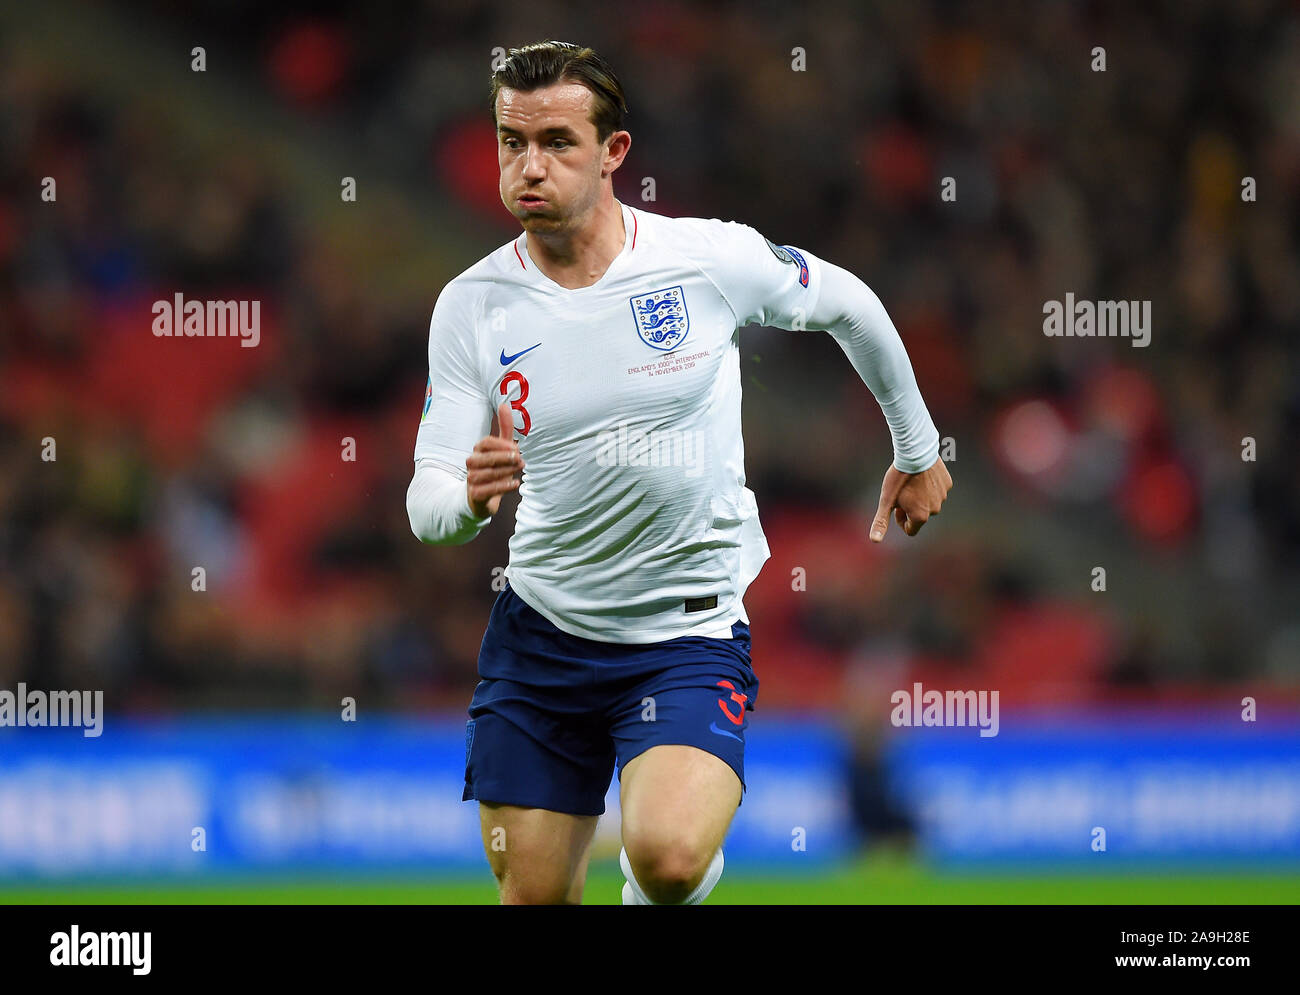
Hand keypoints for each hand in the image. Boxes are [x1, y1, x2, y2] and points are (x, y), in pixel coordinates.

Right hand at [466, 400, 523, 517]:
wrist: (481, 498)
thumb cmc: (493, 469)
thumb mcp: (501, 449)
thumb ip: (505, 429)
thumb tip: (505, 404)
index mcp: (477, 450)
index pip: (486, 443)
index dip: (501, 445)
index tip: (516, 448)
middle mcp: (471, 463)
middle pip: (486, 458)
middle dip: (504, 458)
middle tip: (520, 459)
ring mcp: (471, 479)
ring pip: (487, 474)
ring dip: (505, 471)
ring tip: (519, 470)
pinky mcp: (475, 494)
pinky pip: (488, 490)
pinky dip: (502, 486)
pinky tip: (515, 483)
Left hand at [869, 456, 951, 541]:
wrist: (914, 453)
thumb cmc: (898, 478)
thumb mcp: (886, 500)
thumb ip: (881, 521)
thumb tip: (874, 540)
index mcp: (920, 517)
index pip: (910, 530)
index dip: (900, 520)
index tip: (896, 507)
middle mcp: (935, 510)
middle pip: (920, 515)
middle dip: (911, 507)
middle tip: (902, 491)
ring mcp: (943, 496)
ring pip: (929, 501)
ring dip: (920, 496)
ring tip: (911, 482)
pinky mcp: (947, 484)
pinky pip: (937, 489)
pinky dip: (929, 485)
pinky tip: (921, 474)